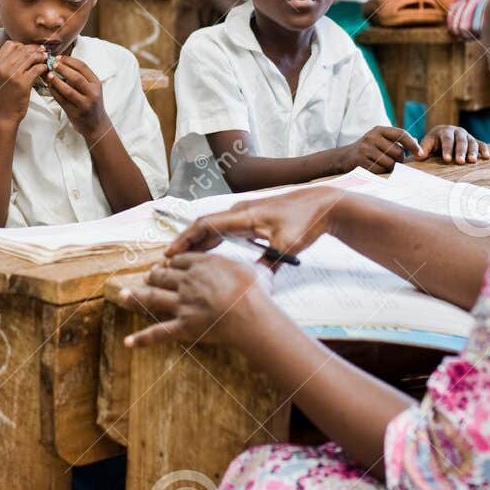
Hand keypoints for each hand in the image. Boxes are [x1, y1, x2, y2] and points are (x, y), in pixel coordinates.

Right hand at [0, 40, 47, 125]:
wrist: (5, 113)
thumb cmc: (5, 95)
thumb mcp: (1, 76)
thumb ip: (9, 63)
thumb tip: (26, 51)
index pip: (10, 44)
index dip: (23, 45)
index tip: (32, 49)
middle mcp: (2, 67)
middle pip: (22, 49)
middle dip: (35, 49)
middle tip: (44, 52)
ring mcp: (12, 74)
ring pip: (31, 57)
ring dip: (41, 56)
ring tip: (46, 59)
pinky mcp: (22, 82)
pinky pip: (37, 68)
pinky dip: (43, 67)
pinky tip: (46, 69)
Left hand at [48, 54, 108, 139]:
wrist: (96, 125)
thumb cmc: (91, 103)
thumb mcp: (91, 88)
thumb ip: (80, 77)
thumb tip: (61, 63)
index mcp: (96, 83)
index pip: (83, 67)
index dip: (69, 60)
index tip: (59, 57)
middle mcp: (92, 93)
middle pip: (76, 77)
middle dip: (62, 69)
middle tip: (52, 64)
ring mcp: (84, 104)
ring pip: (67, 90)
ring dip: (56, 81)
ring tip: (48, 75)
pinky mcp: (75, 112)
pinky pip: (61, 100)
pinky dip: (54, 92)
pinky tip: (49, 86)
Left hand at [121, 252, 269, 348]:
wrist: (249, 314)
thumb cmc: (254, 291)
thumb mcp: (253, 268)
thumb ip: (249, 263)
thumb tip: (263, 257)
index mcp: (202, 265)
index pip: (181, 261)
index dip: (173, 262)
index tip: (168, 263)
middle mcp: (187, 282)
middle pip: (163, 275)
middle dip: (153, 275)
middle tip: (148, 275)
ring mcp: (182, 304)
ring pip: (153, 297)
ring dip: (135, 296)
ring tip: (122, 294)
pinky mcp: (183, 326)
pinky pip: (158, 333)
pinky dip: (142, 339)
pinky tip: (128, 342)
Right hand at [164, 185, 343, 261]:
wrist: (322, 205)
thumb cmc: (305, 221)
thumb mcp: (287, 245)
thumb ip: (268, 264)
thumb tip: (252, 284)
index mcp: (243, 216)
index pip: (205, 225)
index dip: (185, 239)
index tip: (170, 254)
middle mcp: (239, 212)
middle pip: (203, 226)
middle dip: (184, 243)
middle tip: (167, 261)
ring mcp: (244, 215)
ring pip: (212, 228)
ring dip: (196, 243)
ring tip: (179, 260)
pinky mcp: (251, 220)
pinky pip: (223, 230)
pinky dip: (210, 241)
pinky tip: (205, 255)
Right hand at [338, 125, 420, 173]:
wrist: (344, 157)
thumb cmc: (368, 149)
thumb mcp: (380, 139)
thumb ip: (396, 139)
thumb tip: (416, 140)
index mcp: (379, 130)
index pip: (401, 134)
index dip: (412, 144)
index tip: (420, 154)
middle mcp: (372, 137)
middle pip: (398, 152)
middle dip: (399, 160)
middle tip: (393, 161)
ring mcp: (365, 149)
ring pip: (390, 163)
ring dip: (390, 167)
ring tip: (382, 164)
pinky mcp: (361, 161)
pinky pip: (380, 170)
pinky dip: (381, 171)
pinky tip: (374, 168)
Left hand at [417, 125, 488, 163]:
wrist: (442, 136)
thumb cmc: (433, 143)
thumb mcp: (427, 144)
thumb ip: (423, 149)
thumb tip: (419, 155)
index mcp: (445, 131)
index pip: (447, 139)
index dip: (447, 149)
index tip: (447, 159)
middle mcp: (457, 131)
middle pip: (460, 141)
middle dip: (460, 151)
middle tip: (460, 162)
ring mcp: (467, 136)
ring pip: (472, 142)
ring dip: (473, 152)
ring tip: (472, 161)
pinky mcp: (475, 141)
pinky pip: (482, 144)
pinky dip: (484, 150)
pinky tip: (487, 157)